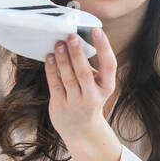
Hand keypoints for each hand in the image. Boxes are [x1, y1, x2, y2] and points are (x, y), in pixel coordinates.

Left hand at [44, 27, 117, 143]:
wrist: (82, 130)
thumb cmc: (89, 99)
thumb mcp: (98, 84)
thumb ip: (91, 67)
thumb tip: (77, 41)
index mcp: (107, 86)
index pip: (109, 65)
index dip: (104, 47)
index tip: (96, 30)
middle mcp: (93, 96)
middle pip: (84, 72)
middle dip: (77, 53)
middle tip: (72, 36)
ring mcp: (76, 103)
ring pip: (68, 77)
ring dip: (62, 58)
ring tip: (58, 43)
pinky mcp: (61, 106)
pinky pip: (55, 84)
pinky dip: (52, 69)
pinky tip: (49, 57)